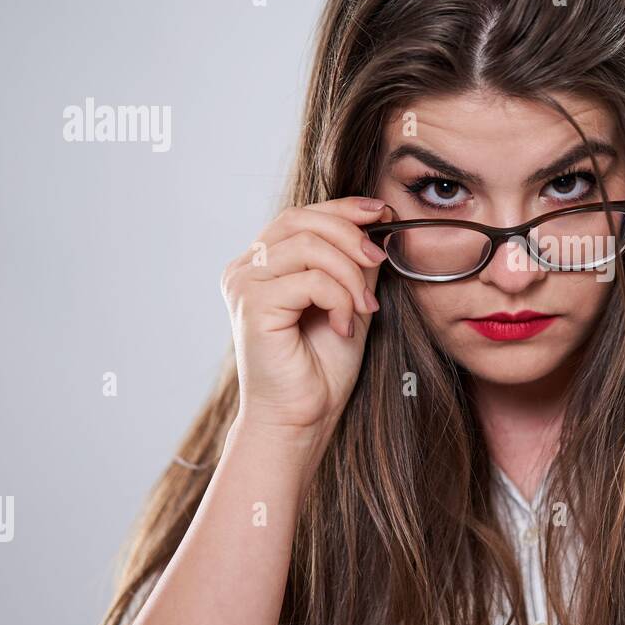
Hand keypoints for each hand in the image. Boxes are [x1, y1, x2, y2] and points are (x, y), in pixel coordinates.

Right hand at [220, 196, 391, 442]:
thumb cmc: (321, 366)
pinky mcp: (252, 304)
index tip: (381, 212)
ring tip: (363, 309)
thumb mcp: (348, 300)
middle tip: (378, 262)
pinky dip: (339, 300)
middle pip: (301, 220)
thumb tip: (376, 224)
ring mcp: (244, 284)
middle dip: (350, 236)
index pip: (301, 216)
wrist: (302, 416)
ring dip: (349, 275)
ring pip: (309, 247)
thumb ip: (353, 263)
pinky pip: (310, 280)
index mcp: (262, 264)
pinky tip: (344, 326)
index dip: (342, 208)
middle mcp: (245, 268)